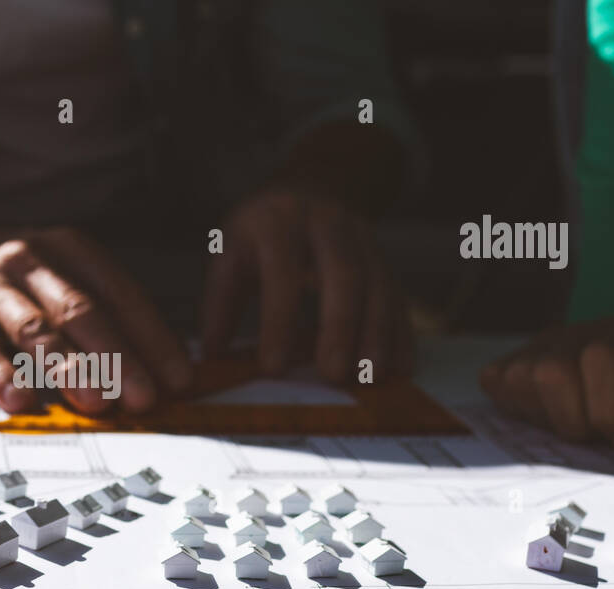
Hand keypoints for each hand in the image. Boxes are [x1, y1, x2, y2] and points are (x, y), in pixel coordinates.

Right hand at [0, 227, 191, 414]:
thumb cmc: (15, 280)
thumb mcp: (60, 275)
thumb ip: (104, 315)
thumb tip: (159, 373)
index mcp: (71, 250)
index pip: (122, 296)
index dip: (153, 339)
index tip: (179, 380)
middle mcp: (32, 261)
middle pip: (81, 311)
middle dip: (118, 358)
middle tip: (143, 399)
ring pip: (34, 329)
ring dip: (68, 367)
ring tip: (97, 403)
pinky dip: (0, 374)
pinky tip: (20, 400)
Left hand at [201, 188, 412, 382]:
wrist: (316, 184)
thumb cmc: (264, 230)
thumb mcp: (232, 249)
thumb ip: (220, 301)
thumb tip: (211, 354)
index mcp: (281, 221)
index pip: (282, 271)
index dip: (278, 320)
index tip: (272, 368)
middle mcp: (329, 224)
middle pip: (344, 274)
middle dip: (340, 327)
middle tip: (332, 375)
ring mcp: (364, 240)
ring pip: (379, 286)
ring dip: (378, 335)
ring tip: (370, 379)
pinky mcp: (386, 260)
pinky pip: (398, 296)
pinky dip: (401, 334)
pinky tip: (400, 369)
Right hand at [480, 318, 613, 449]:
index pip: (600, 361)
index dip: (609, 413)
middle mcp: (573, 334)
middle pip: (548, 373)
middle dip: (572, 421)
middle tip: (594, 432)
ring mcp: (536, 346)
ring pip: (515, 380)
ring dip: (544, 416)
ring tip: (572, 419)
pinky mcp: (510, 359)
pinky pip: (493, 382)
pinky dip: (515, 406)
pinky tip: (546, 411)